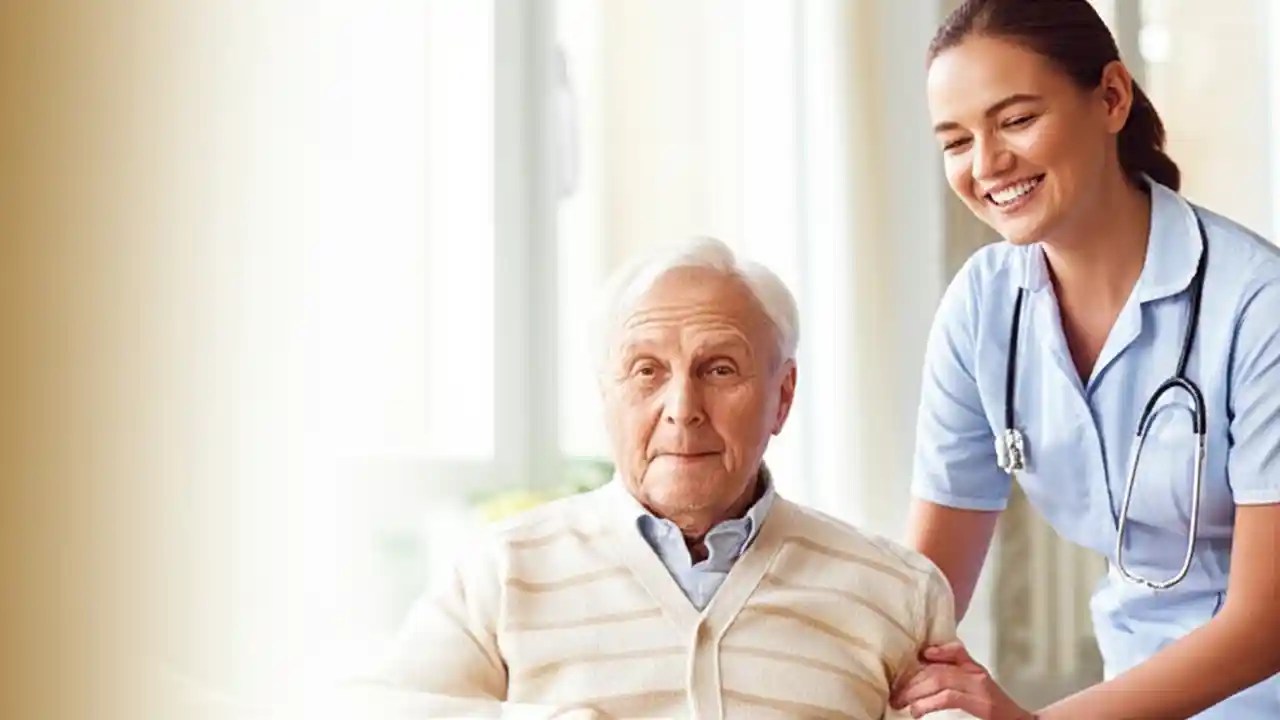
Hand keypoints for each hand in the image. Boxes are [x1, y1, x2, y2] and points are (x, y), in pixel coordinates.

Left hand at [889, 642, 1032, 718]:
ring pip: (940, 680)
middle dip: (911, 681)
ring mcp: (981, 687)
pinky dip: (928, 703)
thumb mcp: (975, 689)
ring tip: (901, 704)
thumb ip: (955, 677)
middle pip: (937, 669)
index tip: (908, 663)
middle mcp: (977, 673)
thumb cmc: (995, 710)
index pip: (952, 650)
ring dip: (915, 693)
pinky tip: (917, 710)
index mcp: (974, 668)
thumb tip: (922, 673)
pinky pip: (949, 697)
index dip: (931, 652)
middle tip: (894, 694)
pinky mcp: (983, 704)